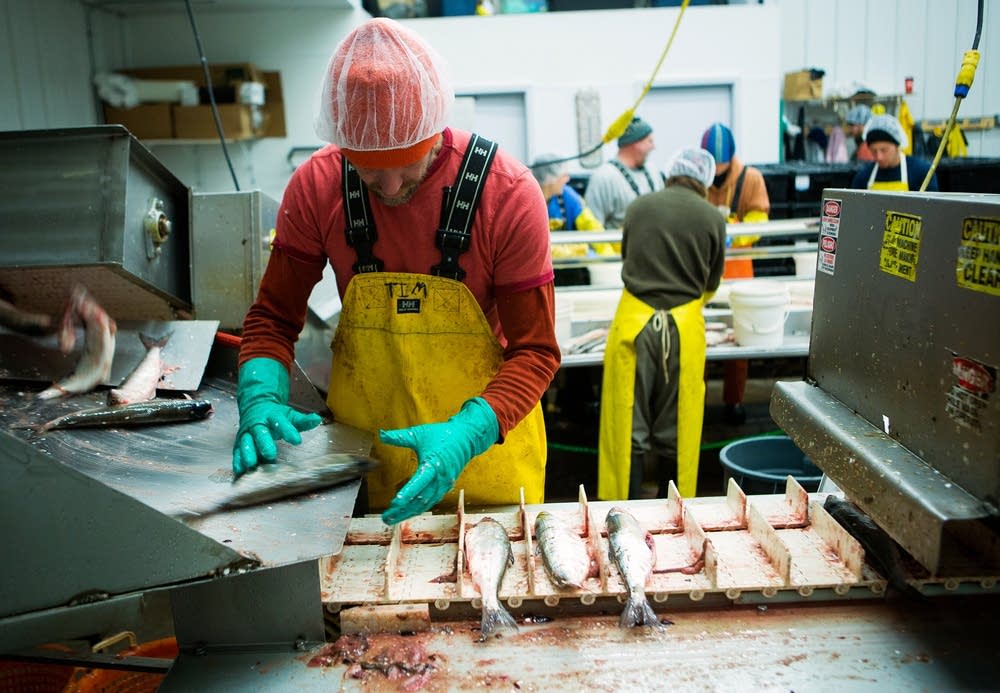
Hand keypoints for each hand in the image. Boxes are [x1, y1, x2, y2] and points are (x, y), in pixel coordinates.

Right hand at [232, 357, 322, 474]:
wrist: (255, 406)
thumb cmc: (275, 414)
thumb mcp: (289, 415)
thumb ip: (303, 420)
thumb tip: (317, 419)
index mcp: (272, 415)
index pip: (280, 422)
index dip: (288, 431)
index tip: (297, 440)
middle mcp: (257, 424)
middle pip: (260, 432)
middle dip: (264, 443)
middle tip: (270, 454)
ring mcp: (247, 433)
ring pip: (246, 442)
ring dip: (248, 453)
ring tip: (251, 463)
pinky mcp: (239, 441)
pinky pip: (237, 451)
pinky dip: (238, 460)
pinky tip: (240, 469)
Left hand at [380, 397, 498, 524]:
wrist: (466, 438)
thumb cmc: (443, 435)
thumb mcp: (420, 433)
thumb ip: (399, 437)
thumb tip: (381, 433)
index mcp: (433, 465)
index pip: (419, 482)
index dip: (407, 493)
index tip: (395, 503)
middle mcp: (440, 479)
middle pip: (420, 499)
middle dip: (402, 510)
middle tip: (385, 517)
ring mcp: (443, 486)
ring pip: (424, 504)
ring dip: (408, 513)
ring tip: (391, 518)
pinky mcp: (444, 488)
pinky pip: (429, 502)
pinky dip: (417, 509)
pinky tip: (406, 513)